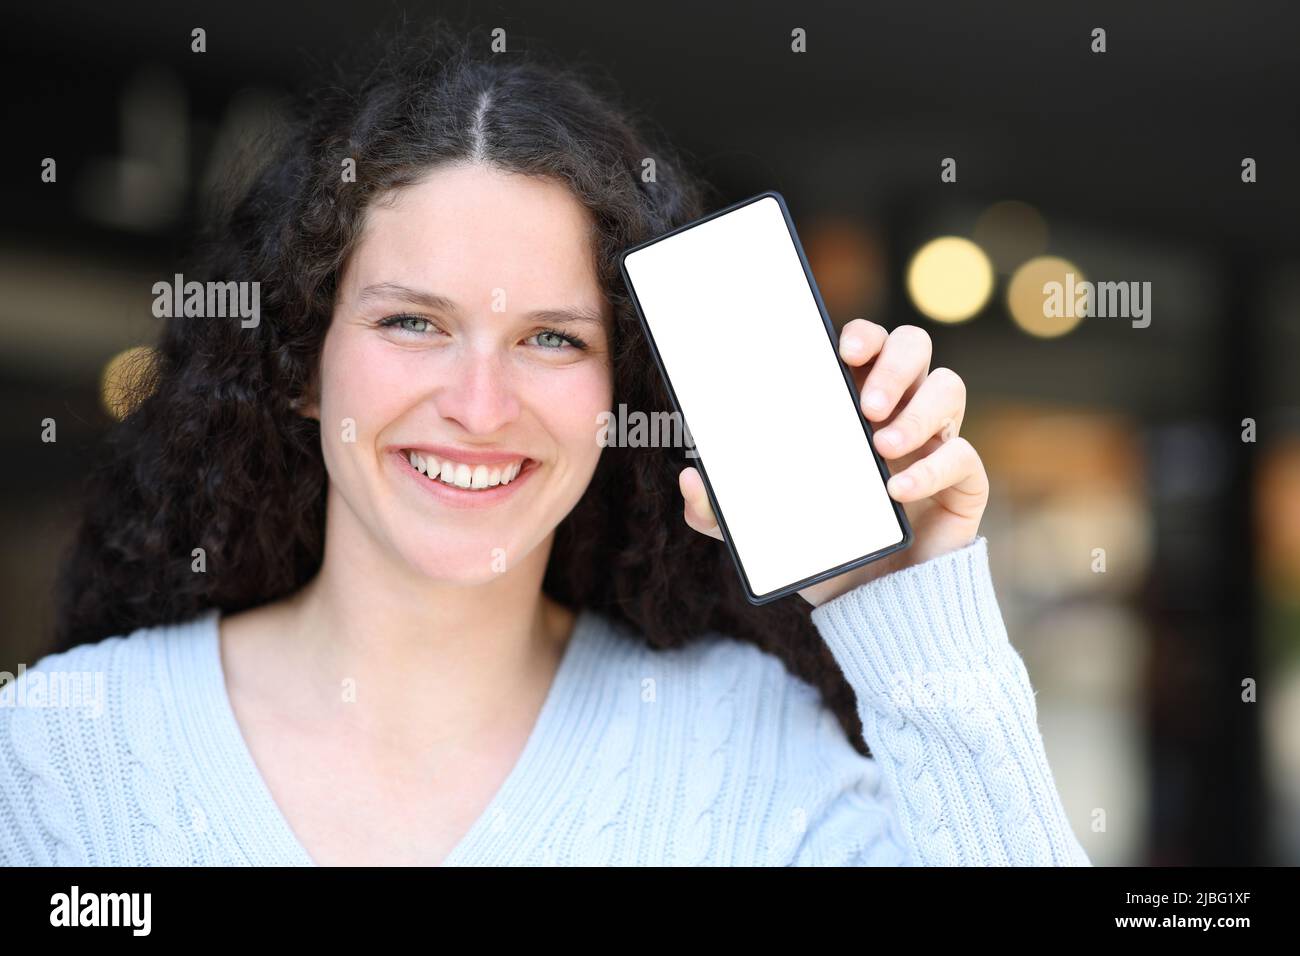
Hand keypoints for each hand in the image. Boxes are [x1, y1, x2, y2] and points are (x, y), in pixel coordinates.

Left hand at [679, 319, 988, 607]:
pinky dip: (932, 468)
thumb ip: (720, 511)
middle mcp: (899, 411)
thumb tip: (689, 479)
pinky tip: (897, 491)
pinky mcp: (964, 482)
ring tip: (880, 446)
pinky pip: (962, 456)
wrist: (870, 605)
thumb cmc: (823, 547)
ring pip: (949, 387)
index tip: (841, 348)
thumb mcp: (762, 529)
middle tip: (865, 403)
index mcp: (853, 404)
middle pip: (914, 347)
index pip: (866, 345)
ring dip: (917, 410)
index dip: (861, 335)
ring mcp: (936, 442)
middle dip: (894, 362)